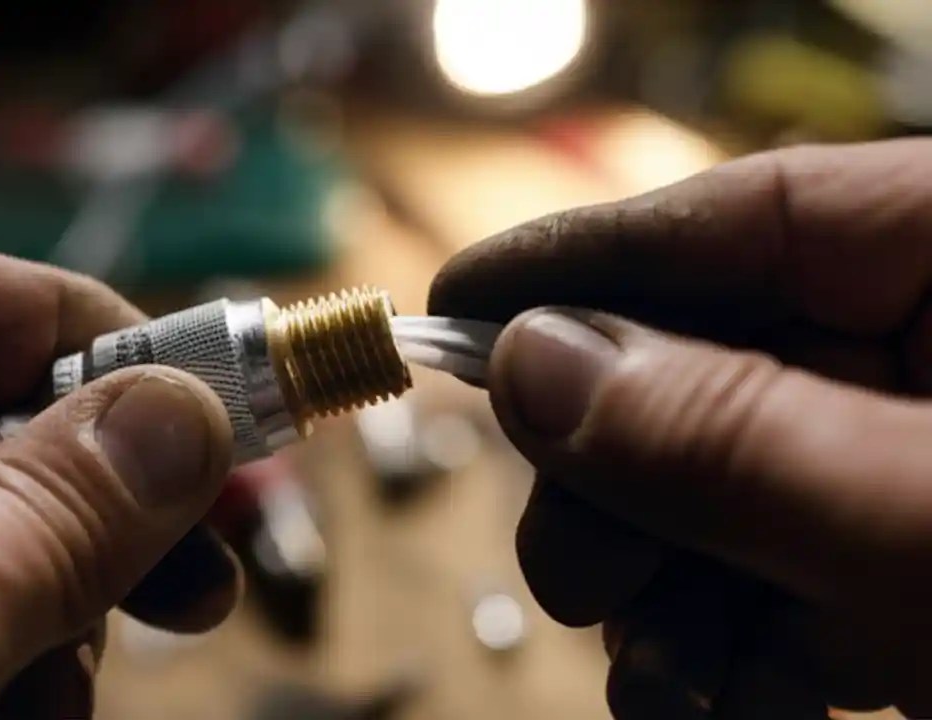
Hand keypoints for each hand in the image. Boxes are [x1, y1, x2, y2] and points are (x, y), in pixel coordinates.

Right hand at [430, 139, 931, 717]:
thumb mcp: (921, 523)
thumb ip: (730, 436)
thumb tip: (533, 358)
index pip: (760, 214)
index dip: (593, 254)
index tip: (456, 301)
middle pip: (709, 369)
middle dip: (621, 486)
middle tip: (578, 571)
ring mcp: (912, 471)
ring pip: (715, 493)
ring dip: (661, 598)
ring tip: (668, 686)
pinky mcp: (905, 575)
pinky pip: (769, 584)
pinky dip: (723, 652)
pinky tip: (718, 703)